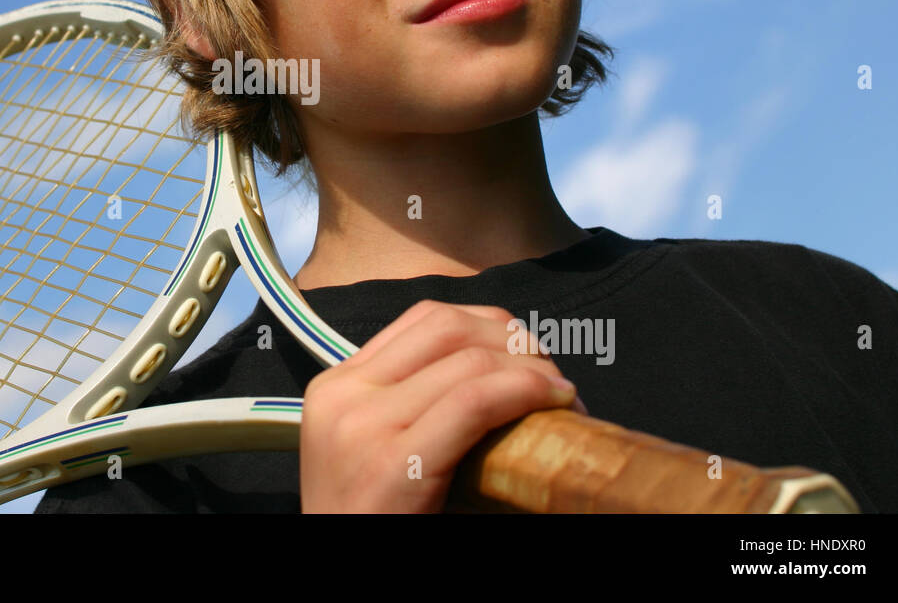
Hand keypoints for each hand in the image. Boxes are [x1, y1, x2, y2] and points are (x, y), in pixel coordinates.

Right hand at [300, 300, 587, 512]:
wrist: (344, 583)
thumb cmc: (376, 521)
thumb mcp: (376, 447)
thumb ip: (412, 403)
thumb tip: (497, 369)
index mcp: (337, 385)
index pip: (425, 320)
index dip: (492, 327)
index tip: (528, 358)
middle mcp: (344, 394)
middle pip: (448, 327)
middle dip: (514, 342)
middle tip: (552, 378)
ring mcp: (363, 426)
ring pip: (468, 360)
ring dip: (531, 370)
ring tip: (560, 396)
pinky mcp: (391, 463)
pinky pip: (472, 402)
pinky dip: (522, 392)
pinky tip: (554, 403)